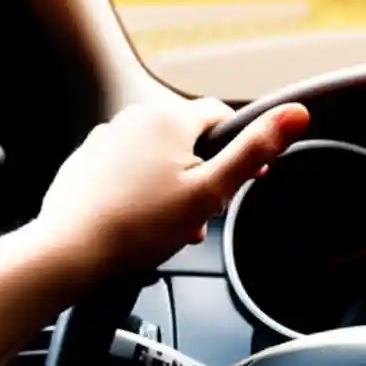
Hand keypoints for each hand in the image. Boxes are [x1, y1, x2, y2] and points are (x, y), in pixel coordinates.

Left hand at [31, 98, 308, 278]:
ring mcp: (105, 138)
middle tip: (200, 215)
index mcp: (169, 118)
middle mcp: (134, 118)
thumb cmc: (140, 225)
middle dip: (202, 175)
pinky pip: (126, 169)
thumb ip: (254, 150)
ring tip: (168, 226)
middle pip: (189, 140)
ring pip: (157, 157)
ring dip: (172, 186)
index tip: (244, 179)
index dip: (239, 149)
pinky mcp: (86, 162)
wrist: (70, 251)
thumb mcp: (211, 192)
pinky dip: (139, 190)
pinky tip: (138, 221)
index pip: (221, 116)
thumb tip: (295, 114)